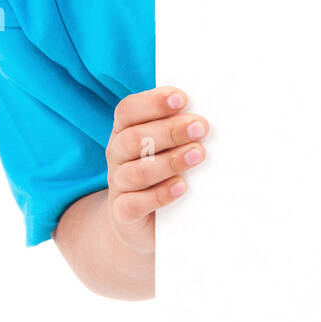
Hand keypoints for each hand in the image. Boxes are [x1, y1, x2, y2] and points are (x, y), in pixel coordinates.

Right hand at [105, 84, 208, 251]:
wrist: (143, 223)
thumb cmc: (162, 173)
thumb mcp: (165, 147)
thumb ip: (177, 130)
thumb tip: (205, 117)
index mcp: (123, 131)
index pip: (128, 110)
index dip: (152, 103)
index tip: (181, 98)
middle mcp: (116, 154)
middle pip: (134, 138)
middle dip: (169, 131)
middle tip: (201, 127)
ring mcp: (117, 184)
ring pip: (137, 171)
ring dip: (170, 161)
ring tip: (198, 155)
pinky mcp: (122, 213)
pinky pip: (135, 204)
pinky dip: (160, 195)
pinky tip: (182, 186)